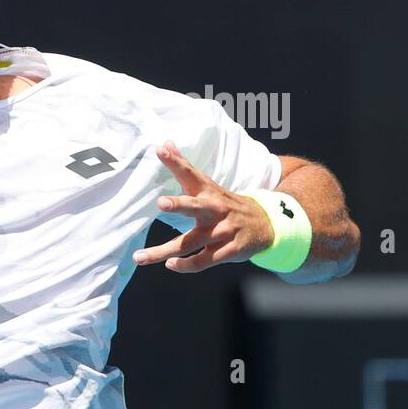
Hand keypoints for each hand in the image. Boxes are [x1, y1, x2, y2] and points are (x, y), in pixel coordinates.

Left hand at [133, 140, 275, 272]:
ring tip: (139, 257)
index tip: (160, 150)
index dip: (176, 161)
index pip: (190, 173)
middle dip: (179, 205)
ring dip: (163, 251)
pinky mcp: (229, 250)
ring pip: (190, 242)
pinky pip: (203, 261)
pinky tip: (171, 265)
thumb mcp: (208, 185)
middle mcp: (214, 210)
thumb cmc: (226, 204)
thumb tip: (164, 143)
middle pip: (195, 207)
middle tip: (161, 203)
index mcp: (208, 192)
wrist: (268, 224)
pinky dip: (186, 265)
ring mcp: (222, 231)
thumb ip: (184, 168)